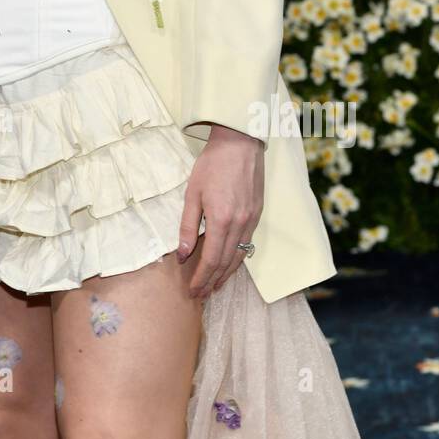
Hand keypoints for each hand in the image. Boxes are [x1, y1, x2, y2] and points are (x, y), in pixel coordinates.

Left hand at [177, 124, 263, 298]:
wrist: (239, 144)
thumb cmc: (212, 165)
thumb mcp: (192, 194)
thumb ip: (187, 226)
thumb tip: (181, 254)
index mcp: (221, 220)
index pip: (211, 260)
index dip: (201, 278)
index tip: (193, 291)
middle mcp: (240, 224)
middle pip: (226, 263)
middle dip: (213, 282)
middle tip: (201, 295)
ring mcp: (252, 220)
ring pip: (240, 256)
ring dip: (227, 275)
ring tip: (214, 286)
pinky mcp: (257, 214)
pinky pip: (247, 244)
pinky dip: (237, 258)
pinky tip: (229, 264)